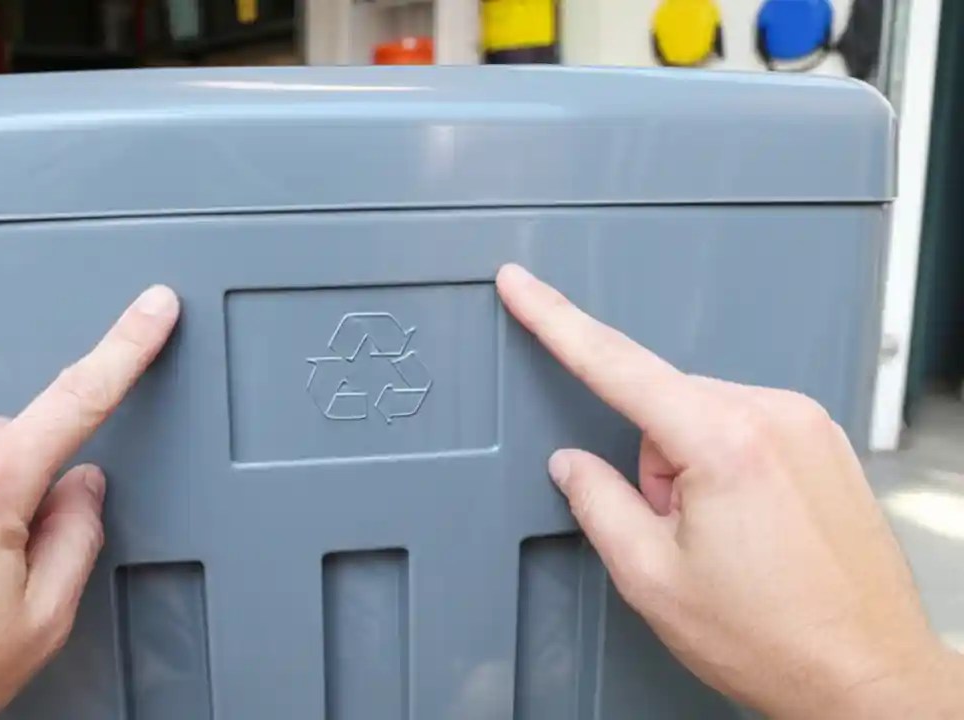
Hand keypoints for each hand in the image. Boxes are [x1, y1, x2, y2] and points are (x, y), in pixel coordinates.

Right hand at [496, 264, 962, 719]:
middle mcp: (773, 415)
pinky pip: (747, 430)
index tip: (521, 285)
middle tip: (683, 537)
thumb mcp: (652, 578)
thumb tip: (573, 465)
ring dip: (693, 469)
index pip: (615, 364)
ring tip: (729, 541)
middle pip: (663, 407)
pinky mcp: (827, 442)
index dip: (554, 320)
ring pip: (704, 419)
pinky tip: (755, 529)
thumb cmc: (775, 639)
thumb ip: (597, 504)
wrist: (870, 679)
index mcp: (722, 442)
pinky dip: (731, 469)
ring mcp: (808, 425)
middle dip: (653, 466)